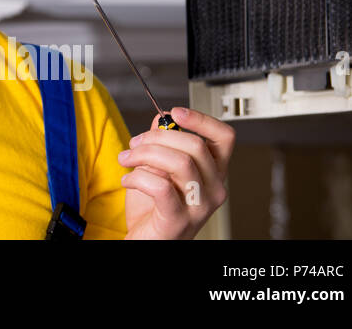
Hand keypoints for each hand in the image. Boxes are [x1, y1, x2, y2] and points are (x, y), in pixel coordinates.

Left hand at [118, 106, 234, 238]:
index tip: (175, 112)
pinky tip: (127, 179)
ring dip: (144, 154)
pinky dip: (137, 177)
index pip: (224, 138)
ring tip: (127, 159)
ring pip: (180, 162)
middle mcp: (214, 189)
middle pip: (196, 145)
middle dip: (157, 137)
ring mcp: (200, 206)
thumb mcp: (158, 167)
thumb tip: (162, 118)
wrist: (147, 240)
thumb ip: (163, 143)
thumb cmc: (154, 207)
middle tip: (135, 143)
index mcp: (213, 172)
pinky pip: (161, 186)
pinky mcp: (179, 219)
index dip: (201, 119)